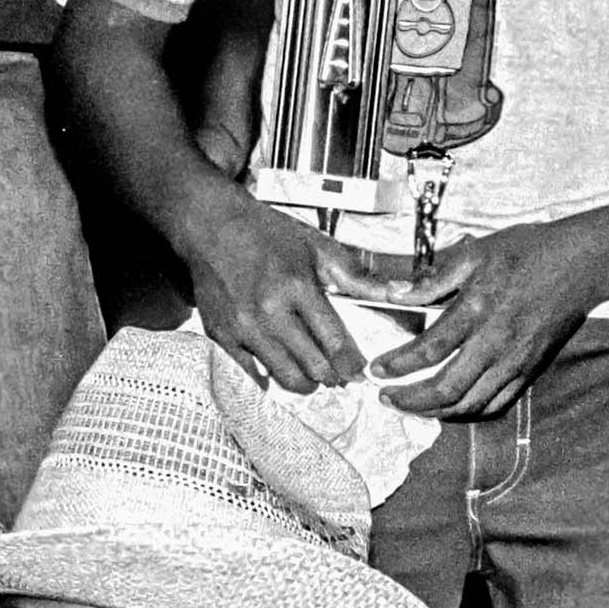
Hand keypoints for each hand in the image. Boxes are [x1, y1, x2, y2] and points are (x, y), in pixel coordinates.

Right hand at [176, 196, 414, 391]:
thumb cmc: (266, 233)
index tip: (359, 371)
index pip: (334, 340)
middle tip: (339, 376)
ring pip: (283, 376)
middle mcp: (269, 311)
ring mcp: (243, 327)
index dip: (352, 363)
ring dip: (305, 382)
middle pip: (312, 366)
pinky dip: (269, 378)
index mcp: (296, 286)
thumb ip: (356, 275)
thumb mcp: (317, 245)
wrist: (211, 225)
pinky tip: (279, 371)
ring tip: (312, 375)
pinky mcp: (221, 336)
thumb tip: (397, 292)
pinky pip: (250, 374)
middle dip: (332, 376)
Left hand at [375, 223, 608, 419]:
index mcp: (477, 310)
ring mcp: (515, 361)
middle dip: (409, 401)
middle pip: (445, 389)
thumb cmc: (529, 252)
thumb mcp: (476, 253)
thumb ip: (434, 279)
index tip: (376, 371)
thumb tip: (396, 294)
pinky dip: (468, 413)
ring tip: (412, 407)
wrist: (580, 264)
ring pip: (469, 404)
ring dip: (435, 412)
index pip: (428, 350)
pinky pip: (496, 404)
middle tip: (386, 398)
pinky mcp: (530, 370)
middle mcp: (495, 343)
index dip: (397, 366)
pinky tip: (451, 407)